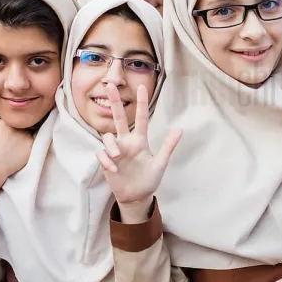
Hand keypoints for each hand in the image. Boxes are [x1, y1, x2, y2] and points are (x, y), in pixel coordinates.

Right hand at [97, 84, 181, 223]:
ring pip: (107, 137)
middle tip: (110, 85)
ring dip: (111, 145)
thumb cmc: (149, 179)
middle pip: (118, 118)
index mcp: (140, 140)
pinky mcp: (106, 162)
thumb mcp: (160, 163)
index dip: (142, 103)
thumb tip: (180, 129)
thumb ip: (168, 146)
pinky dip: (106, 160)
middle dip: (114, 102)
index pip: (141, 118)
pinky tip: (113, 169)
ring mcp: (115, 151)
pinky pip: (101, 154)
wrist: (137, 197)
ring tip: (117, 157)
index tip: (142, 87)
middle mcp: (126, 142)